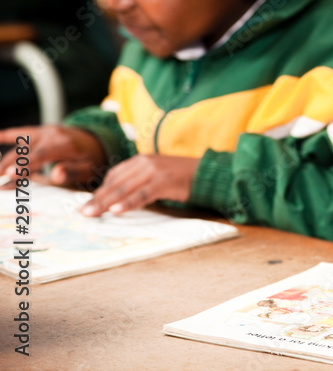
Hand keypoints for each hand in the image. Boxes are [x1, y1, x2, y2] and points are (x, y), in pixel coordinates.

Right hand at [0, 125, 105, 186]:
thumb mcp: (89, 168)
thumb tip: (56, 175)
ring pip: (19, 147)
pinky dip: (6, 135)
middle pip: (25, 153)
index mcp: (65, 144)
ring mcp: (44, 132)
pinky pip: (19, 133)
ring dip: (5, 160)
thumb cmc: (91, 158)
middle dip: (8, 167)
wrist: (95, 141)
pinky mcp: (38, 131)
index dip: (25, 165)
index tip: (9, 174)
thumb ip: (73, 172)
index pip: (41, 155)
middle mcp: (52, 135)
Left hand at [80, 154, 199, 215]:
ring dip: (106, 202)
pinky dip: (128, 203)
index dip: (100, 191)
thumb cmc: (183, 177)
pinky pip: (142, 194)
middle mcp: (145, 162)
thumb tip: (119, 199)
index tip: (88, 204)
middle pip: (116, 183)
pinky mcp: (164, 181)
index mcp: (141, 160)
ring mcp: (154, 171)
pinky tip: (116, 211)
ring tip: (92, 213)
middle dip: (97, 198)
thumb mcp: (158, 175)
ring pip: (125, 189)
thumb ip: (140, 182)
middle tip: (82, 213)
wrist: (209, 172)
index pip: (114, 176)